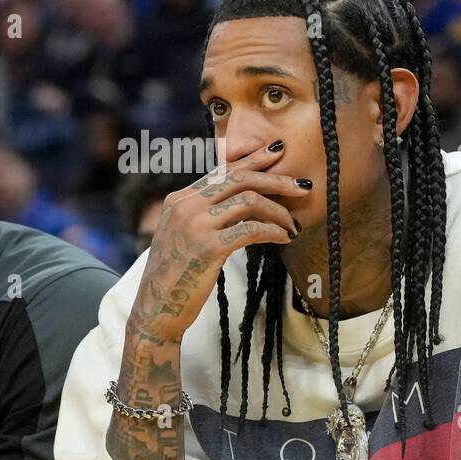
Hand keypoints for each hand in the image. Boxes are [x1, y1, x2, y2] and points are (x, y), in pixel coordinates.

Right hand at [127, 140, 311, 342]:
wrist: (156, 308)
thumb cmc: (178, 276)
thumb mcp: (186, 236)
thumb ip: (206, 214)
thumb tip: (244, 202)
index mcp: (180, 199)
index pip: (223, 171)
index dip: (254, 160)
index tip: (279, 151)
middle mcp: (186, 205)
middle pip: (240, 179)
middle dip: (277, 179)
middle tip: (304, 185)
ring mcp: (195, 224)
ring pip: (250, 201)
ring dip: (279, 212)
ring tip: (293, 226)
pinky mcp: (208, 246)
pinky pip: (251, 229)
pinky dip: (273, 231)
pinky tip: (285, 238)